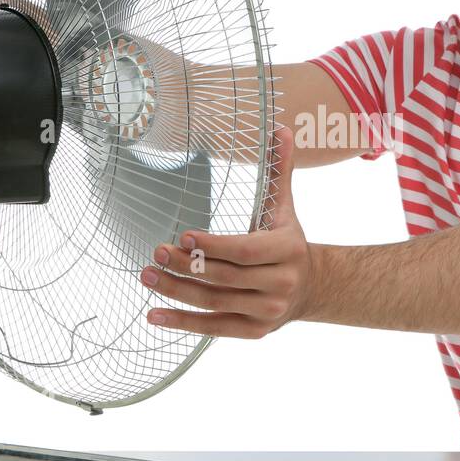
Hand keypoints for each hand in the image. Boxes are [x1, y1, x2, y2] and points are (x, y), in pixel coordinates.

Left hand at [140, 126, 314, 337]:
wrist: (312, 287)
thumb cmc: (287, 242)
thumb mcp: (284, 209)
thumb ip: (278, 172)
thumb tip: (282, 129)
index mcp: (287, 249)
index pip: (245, 250)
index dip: (214, 245)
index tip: (183, 236)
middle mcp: (281, 283)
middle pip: (225, 277)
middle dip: (187, 265)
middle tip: (154, 252)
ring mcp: (268, 311)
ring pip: (215, 302)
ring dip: (176, 291)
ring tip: (146, 276)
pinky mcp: (254, 332)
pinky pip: (214, 328)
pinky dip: (182, 323)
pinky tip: (153, 314)